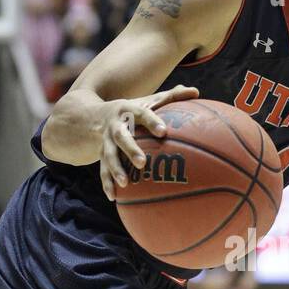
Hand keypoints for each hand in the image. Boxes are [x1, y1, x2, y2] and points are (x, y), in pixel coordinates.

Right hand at [99, 85, 198, 200]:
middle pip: (121, 137)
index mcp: (129, 110)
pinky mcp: (100, 155)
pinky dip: (106, 183)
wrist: (92, 116)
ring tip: (125, 184)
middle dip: (130, 149)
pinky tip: (113, 197)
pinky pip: (102, 170)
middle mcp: (115, 126)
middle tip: (142, 162)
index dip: (152, 122)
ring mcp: (105, 142)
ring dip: (115, 170)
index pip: (141, 114)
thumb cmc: (132, 111)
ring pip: (108, 156)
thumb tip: (196, 91)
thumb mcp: (148, 100)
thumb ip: (172, 96)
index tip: (164, 132)